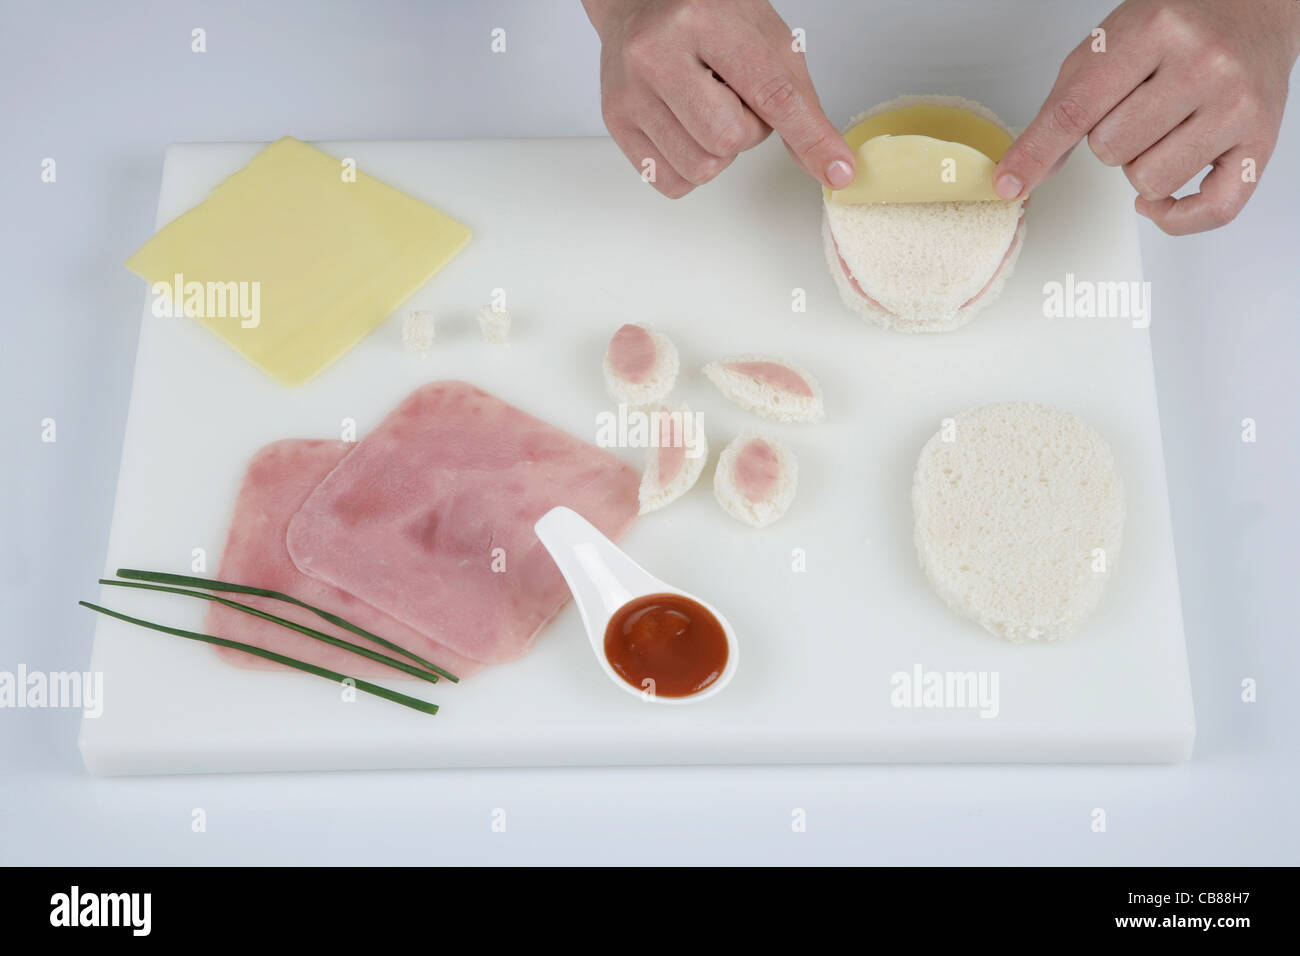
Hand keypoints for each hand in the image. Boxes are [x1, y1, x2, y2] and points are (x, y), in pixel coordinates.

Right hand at [582, 0, 855, 197]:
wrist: (639, 1)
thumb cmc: (704, 14)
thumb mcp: (764, 37)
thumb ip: (798, 101)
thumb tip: (827, 164)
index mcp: (703, 19)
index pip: (770, 92)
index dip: (809, 136)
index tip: (836, 170)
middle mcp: (657, 53)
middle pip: (728, 140)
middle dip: (747, 131)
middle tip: (733, 97)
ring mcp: (629, 91)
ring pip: (701, 168)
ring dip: (718, 151)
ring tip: (706, 109)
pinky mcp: (615, 122)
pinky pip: (672, 182)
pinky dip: (690, 166)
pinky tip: (685, 127)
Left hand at [994, 0, 1299, 233]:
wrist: (1254, 5)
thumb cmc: (1177, 25)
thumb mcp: (1107, 47)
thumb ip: (1064, 109)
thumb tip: (1021, 175)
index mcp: (1154, 31)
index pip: (1076, 110)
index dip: (1035, 152)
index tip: (1009, 184)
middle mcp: (1203, 64)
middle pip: (1111, 150)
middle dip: (1108, 142)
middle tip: (1133, 112)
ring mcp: (1237, 104)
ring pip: (1150, 181)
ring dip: (1140, 169)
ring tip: (1159, 133)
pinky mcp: (1261, 142)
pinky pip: (1212, 210)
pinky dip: (1176, 217)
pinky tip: (1161, 197)